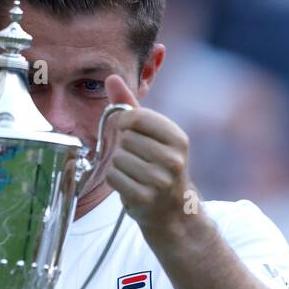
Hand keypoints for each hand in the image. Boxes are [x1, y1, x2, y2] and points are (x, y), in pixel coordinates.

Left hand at [101, 75, 199, 236]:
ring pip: (117, 158)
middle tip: (137, 159)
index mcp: (178, 138)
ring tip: (134, 173)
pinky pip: (113, 176)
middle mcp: (173, 159)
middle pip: (125, 138)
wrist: (172, 211)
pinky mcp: (146, 198)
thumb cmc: (158, 166)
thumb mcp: (151, 134)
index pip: (136, 117)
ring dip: (119, 164)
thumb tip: (111, 78)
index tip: (129, 132)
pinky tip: (129, 184)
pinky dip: (115, 179)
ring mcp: (161, 181)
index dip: (124, 123)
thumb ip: (130, 106)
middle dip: (123, 147)